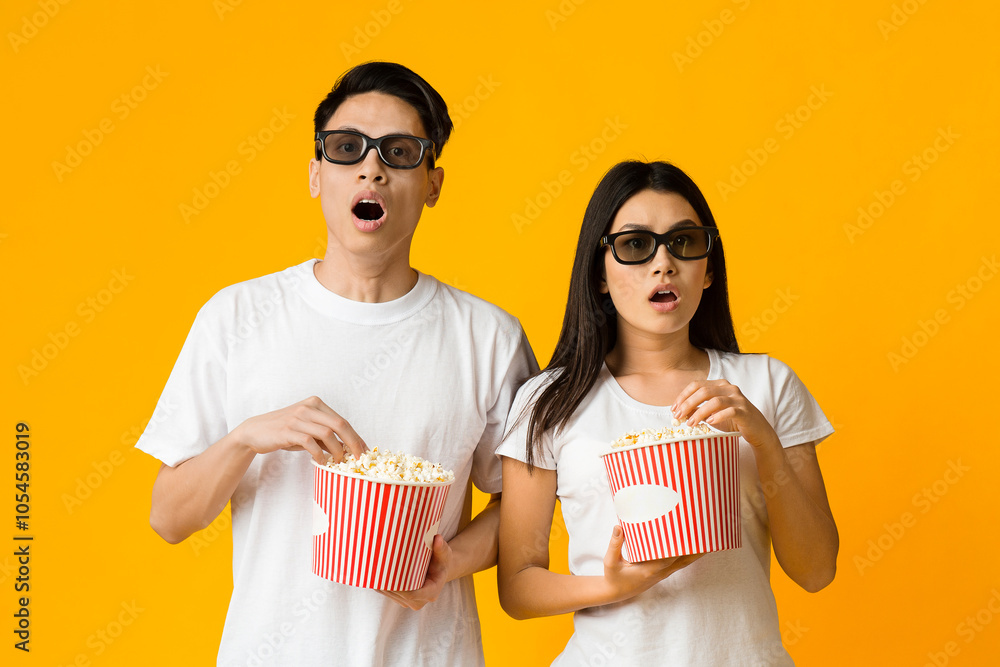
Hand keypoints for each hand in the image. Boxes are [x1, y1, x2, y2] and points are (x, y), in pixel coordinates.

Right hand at [231, 396, 366, 463]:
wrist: (256, 431)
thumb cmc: (284, 432)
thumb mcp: (307, 430)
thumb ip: (325, 437)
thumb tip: (347, 450)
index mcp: (316, 404)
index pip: (342, 420)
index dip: (356, 437)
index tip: (365, 451)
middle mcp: (309, 407)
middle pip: (340, 424)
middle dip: (353, 442)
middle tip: (358, 459)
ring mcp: (298, 418)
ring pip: (328, 433)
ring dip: (336, 450)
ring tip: (338, 462)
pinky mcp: (288, 430)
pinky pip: (310, 442)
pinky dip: (319, 454)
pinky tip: (321, 462)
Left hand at [380, 535, 451, 609]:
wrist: (439, 570)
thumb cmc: (442, 560)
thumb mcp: (444, 553)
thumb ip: (441, 547)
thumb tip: (437, 538)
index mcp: (432, 592)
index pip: (413, 594)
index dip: (399, 587)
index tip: (388, 575)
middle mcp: (419, 601)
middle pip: (398, 594)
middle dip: (386, 582)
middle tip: (375, 566)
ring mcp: (409, 602)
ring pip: (390, 595)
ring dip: (381, 583)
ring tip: (372, 567)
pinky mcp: (401, 600)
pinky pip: (388, 594)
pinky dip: (381, 585)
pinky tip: (374, 573)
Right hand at [602, 525, 701, 601]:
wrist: (616, 593)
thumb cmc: (613, 577)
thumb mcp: (610, 562)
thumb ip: (614, 545)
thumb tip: (618, 527)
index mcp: (649, 569)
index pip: (669, 557)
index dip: (679, 547)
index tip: (688, 535)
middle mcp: (659, 572)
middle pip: (682, 560)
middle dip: (694, 548)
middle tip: (705, 534)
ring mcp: (662, 573)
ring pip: (684, 562)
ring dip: (695, 553)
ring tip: (709, 541)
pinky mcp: (662, 572)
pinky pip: (680, 564)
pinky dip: (689, 556)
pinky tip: (696, 549)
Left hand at [672, 379, 777, 448]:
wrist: (756, 430)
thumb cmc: (732, 421)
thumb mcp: (712, 415)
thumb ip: (698, 411)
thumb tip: (680, 413)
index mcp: (719, 385)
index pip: (697, 385)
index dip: (683, 396)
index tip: (673, 409)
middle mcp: (729, 388)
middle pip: (704, 391)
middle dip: (688, 404)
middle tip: (678, 417)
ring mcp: (738, 399)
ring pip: (715, 401)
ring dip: (700, 412)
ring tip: (691, 424)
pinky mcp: (745, 411)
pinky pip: (730, 411)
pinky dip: (718, 416)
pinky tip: (709, 423)